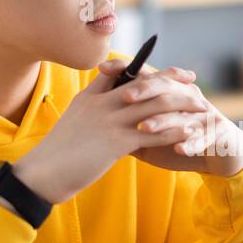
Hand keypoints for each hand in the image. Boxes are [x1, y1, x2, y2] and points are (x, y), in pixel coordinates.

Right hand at [11, 59, 238, 203]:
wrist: (41, 174)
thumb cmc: (55, 154)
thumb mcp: (72, 123)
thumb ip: (89, 111)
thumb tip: (101, 111)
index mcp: (89, 96)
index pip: (121, 72)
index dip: (146, 68)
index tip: (166, 68)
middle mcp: (101, 103)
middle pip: (143, 82)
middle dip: (171, 79)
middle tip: (192, 80)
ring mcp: (108, 121)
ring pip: (152, 105)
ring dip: (180, 104)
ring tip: (201, 106)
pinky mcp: (115, 143)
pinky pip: (152, 133)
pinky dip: (174, 131)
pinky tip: (190, 132)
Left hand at [97, 58, 242, 176]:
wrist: (217, 152)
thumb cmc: (177, 136)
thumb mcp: (150, 129)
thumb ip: (128, 121)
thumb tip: (91, 117)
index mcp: (167, 91)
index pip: (145, 74)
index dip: (125, 69)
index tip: (103, 69)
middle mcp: (185, 96)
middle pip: (164, 87)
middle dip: (145, 90)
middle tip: (125, 97)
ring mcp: (202, 114)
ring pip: (181, 114)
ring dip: (164, 121)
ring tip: (145, 128)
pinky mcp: (215, 133)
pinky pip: (202, 137)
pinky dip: (191, 143)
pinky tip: (179, 149)